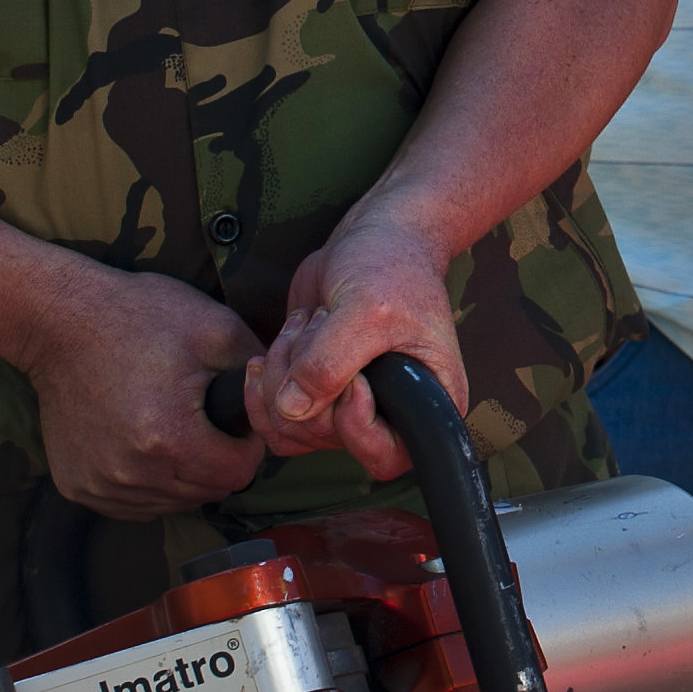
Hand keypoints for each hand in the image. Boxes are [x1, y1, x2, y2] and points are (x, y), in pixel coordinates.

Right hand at [18, 266, 265, 515]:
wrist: (59, 322)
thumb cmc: (138, 318)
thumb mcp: (215, 328)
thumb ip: (257, 372)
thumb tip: (278, 402)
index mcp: (170, 438)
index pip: (238, 474)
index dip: (247, 446)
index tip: (234, 420)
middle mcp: (133, 473)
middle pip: (206, 494)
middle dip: (218, 462)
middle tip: (206, 423)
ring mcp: (100, 485)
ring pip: (170, 504)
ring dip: (183, 476)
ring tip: (173, 430)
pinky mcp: (77, 485)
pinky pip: (132, 505)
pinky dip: (147, 484)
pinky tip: (143, 445)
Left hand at [248, 216, 468, 480]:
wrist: (375, 236)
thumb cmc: (391, 266)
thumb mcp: (367, 308)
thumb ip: (330, 361)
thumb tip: (291, 410)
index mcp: (428, 407)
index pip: (383, 455)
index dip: (353, 420)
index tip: (352, 372)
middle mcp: (389, 417)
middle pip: (326, 438)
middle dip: (305, 379)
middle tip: (318, 324)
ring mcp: (348, 407)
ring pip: (292, 429)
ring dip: (280, 378)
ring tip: (302, 327)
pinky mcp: (315, 392)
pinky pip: (276, 419)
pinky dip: (263, 387)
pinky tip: (270, 353)